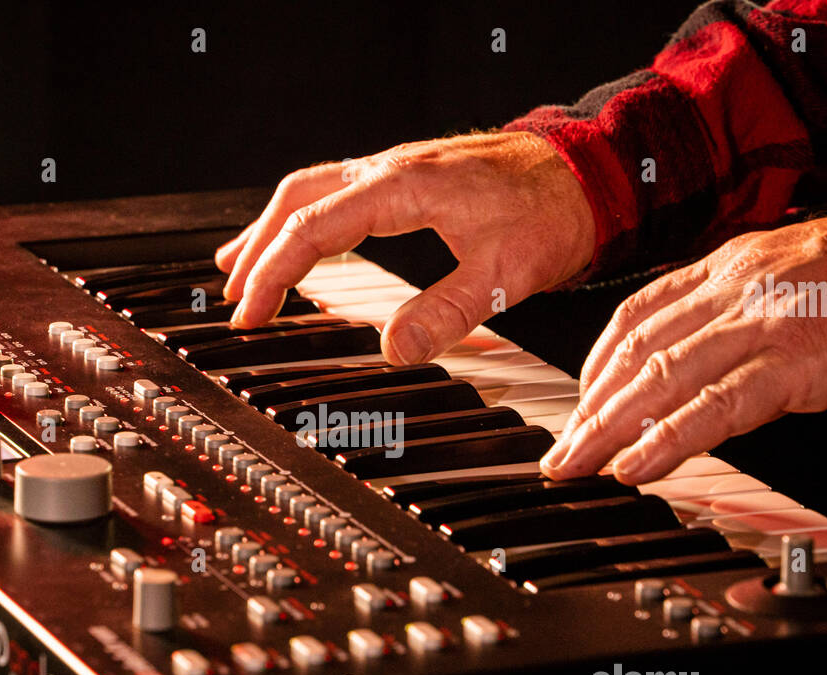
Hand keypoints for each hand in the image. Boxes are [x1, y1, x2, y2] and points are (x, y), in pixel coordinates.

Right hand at [215, 132, 594, 364]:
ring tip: (240, 264)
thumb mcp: (504, 274)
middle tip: (233, 296)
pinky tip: (305, 238)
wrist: (592, 171)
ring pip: (313, 190)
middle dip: (257, 249)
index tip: (249, 313)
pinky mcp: (411, 177)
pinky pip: (338, 190)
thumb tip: (393, 352)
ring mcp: (399, 169)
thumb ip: (445, 313)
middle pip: (297, 201)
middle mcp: (391, 170)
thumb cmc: (554, 211)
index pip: (312, 229)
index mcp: (402, 188)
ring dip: (273, 228)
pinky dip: (306, 218)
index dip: (272, 274)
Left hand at [540, 216, 826, 483]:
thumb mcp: (778, 276)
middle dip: (587, 411)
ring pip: (661, 380)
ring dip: (608, 430)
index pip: (634, 317)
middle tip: (558, 452)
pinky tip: (635, 466)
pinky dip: (666, 441)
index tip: (577, 405)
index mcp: (722, 270)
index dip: (594, 366)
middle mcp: (730, 292)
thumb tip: (678, 356)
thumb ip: (724, 310)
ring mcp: (758, 326)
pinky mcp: (791, 363)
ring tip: (577, 465)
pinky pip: (714, 407)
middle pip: (635, 354)